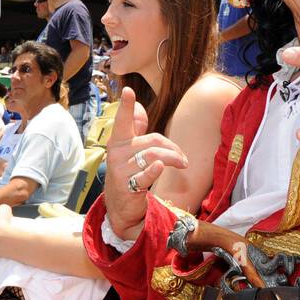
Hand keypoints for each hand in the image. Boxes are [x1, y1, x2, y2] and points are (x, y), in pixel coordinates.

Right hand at [103, 87, 188, 240]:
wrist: (122, 209)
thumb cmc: (130, 174)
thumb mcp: (130, 151)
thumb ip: (135, 130)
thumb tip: (140, 107)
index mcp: (118, 142)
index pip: (122, 121)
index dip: (125, 106)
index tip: (128, 91)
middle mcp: (116, 153)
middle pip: (152, 141)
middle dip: (173, 147)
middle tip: (183, 158)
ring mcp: (120, 170)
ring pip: (154, 155)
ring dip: (173, 158)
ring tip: (182, 164)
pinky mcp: (127, 186)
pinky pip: (146, 173)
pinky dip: (155, 169)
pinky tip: (161, 167)